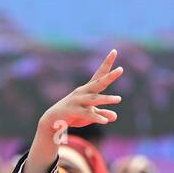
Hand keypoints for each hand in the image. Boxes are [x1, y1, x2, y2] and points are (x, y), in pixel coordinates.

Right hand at [24, 51, 123, 172]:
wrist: (53, 120)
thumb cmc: (73, 115)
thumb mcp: (90, 115)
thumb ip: (101, 113)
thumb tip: (114, 116)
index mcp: (88, 89)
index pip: (100, 74)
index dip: (107, 63)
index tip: (114, 51)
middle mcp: (83, 92)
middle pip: (99, 83)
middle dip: (109, 76)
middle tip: (121, 69)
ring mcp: (77, 101)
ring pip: (94, 99)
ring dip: (106, 99)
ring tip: (118, 99)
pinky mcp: (73, 111)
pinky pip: (87, 114)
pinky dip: (96, 117)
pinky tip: (105, 121)